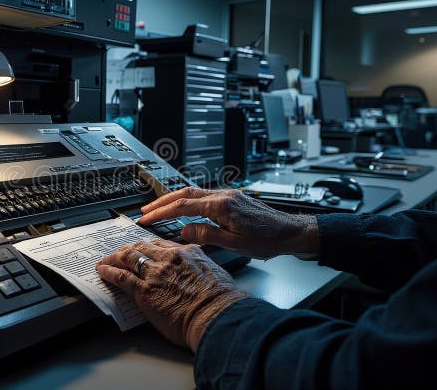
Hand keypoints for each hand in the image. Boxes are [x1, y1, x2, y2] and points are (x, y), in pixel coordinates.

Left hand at [96, 239, 248, 351]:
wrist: (216, 315)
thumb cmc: (221, 302)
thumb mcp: (215, 274)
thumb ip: (201, 269)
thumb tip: (199, 273)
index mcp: (187, 253)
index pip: (161, 243)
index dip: (148, 246)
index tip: (142, 248)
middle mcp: (169, 259)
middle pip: (141, 247)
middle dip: (127, 249)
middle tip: (119, 253)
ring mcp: (155, 273)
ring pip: (128, 258)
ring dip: (114, 258)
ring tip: (106, 260)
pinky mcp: (144, 291)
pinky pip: (121, 277)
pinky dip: (109, 272)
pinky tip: (102, 271)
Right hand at [138, 187, 318, 259]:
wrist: (291, 232)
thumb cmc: (268, 240)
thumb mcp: (235, 244)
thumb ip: (207, 235)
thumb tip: (184, 231)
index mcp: (221, 206)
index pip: (183, 207)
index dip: (161, 213)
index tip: (147, 219)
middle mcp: (223, 196)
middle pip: (184, 194)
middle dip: (162, 202)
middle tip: (145, 210)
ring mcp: (228, 195)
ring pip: (193, 193)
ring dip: (174, 200)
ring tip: (159, 208)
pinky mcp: (232, 198)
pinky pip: (203, 196)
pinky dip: (188, 201)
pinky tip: (183, 208)